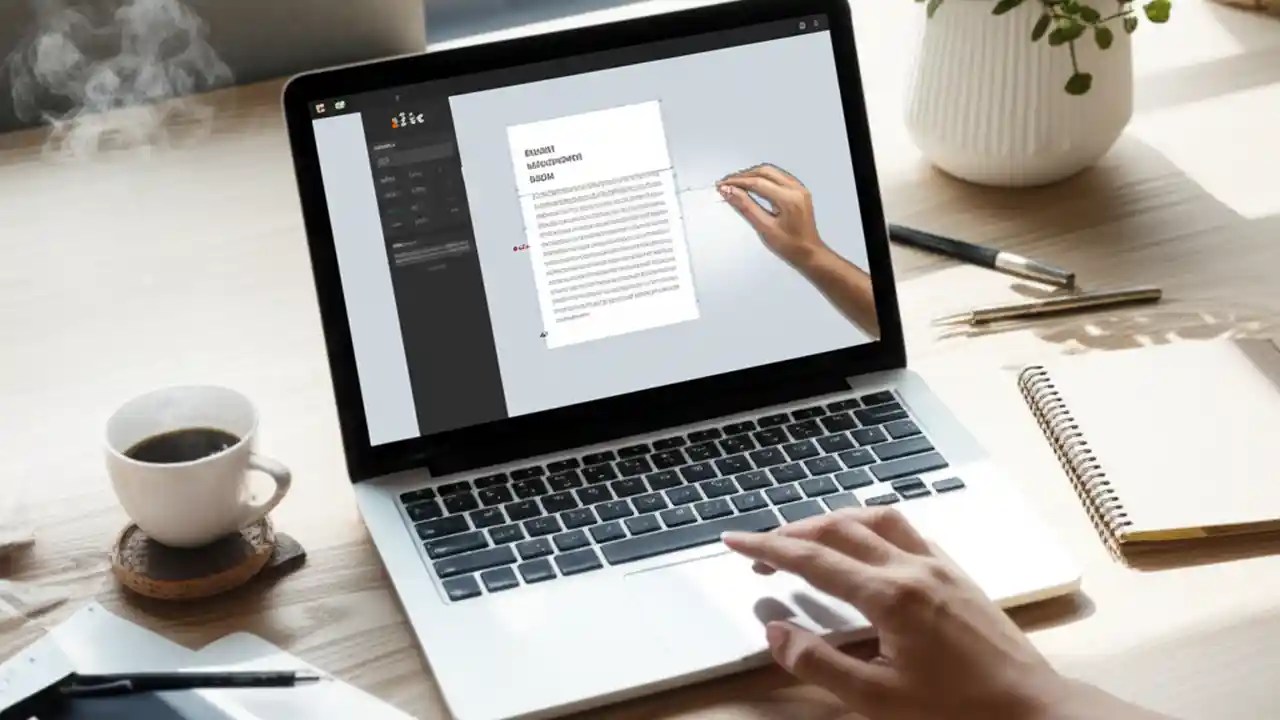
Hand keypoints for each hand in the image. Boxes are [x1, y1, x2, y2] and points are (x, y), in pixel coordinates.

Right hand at [718, 164, 828, 265]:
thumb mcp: (764, 227)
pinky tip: (752, 185)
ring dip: (753, 174)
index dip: (738, 182)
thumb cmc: (788, 245)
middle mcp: (796, 188)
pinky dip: (764, 178)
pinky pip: (779, 177)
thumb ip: (746, 207)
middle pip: (765, 172)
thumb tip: (728, 191)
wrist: (810, 252)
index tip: (722, 185)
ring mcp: (799, 187)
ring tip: (736, 183)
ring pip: (772, 172)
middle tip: (727, 183)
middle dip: (744, 175)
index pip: (758, 182)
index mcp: (788, 198)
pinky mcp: (799, 190)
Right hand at [723, 509, 1165, 719]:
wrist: (1032, 711)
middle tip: (759, 549)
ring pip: (875, 518)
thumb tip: (776, 632)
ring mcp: (939, 565)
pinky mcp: (957, 574)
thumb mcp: (877, 700)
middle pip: (840, 528)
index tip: (735, 541)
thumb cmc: (957, 711)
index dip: (768, 548)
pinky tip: (865, 544)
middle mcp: (913, 567)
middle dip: (793, 532)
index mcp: (889, 595)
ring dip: (833, 521)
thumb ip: (820, 663)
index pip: (813, 559)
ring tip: (806, 537)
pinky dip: (871, 526)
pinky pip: (906, 530)